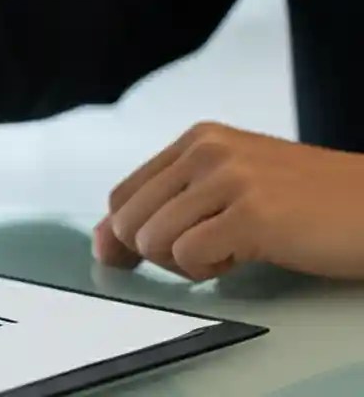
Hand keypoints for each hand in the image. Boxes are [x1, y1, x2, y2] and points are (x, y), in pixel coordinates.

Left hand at [93, 122, 363, 279]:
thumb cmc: (307, 203)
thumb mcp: (232, 186)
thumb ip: (167, 205)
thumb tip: (100, 243)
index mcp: (198, 139)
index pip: (121, 196)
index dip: (127, 235)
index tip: (160, 251)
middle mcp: (207, 150)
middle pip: (128, 222)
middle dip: (159, 253)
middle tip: (209, 250)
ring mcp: (229, 179)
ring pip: (152, 242)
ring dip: (189, 263)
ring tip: (234, 247)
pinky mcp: (252, 214)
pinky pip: (190, 258)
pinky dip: (214, 270)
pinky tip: (248, 254)